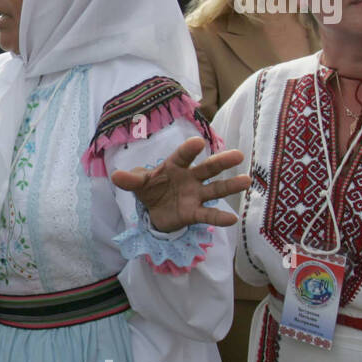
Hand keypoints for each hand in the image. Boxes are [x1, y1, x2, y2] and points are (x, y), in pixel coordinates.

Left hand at [109, 137, 249, 232]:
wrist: (154, 210)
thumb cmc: (150, 188)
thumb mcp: (138, 184)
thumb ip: (130, 180)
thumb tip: (115, 176)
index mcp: (175, 166)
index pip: (183, 156)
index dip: (190, 149)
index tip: (199, 142)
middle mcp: (190, 178)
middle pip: (207, 169)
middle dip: (221, 162)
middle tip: (238, 155)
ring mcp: (196, 195)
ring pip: (215, 189)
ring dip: (230, 186)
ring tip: (246, 181)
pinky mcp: (195, 213)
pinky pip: (208, 214)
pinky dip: (219, 217)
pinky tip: (232, 219)